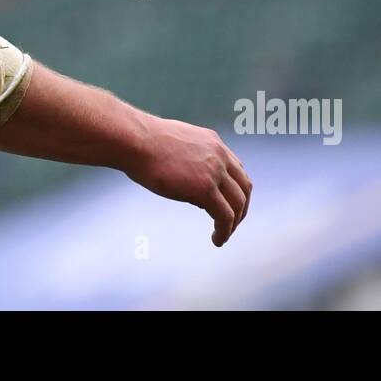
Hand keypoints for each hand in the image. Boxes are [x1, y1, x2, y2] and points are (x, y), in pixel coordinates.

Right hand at [126, 117, 251, 246]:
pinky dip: (225, 230)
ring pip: (238, 203)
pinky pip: (224, 216)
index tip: (228, 203)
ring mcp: (214, 172)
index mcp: (212, 142)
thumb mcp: (177, 143)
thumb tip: (188, 173)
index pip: (237, 169)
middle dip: (241, 208)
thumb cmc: (144, 141)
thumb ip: (190, 156)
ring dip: (234, 223)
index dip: (236, 189)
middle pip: (244, 187)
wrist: (136, 141)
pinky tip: (217, 239)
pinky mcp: (204, 189)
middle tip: (232, 223)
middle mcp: (219, 155)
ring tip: (223, 235)